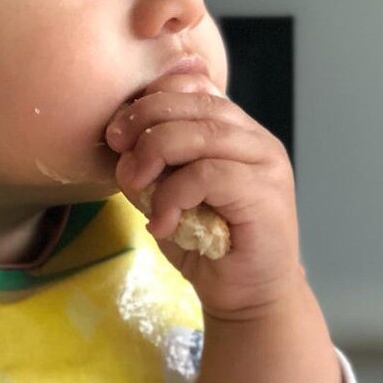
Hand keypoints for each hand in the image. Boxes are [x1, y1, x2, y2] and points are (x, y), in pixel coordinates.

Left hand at [105, 72, 300, 318]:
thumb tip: (119, 144)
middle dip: (143, 123)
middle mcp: (253, 138)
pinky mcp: (266, 193)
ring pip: (200, 134)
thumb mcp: (164, 196)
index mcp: (231, 130)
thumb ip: (150, 166)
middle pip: (192, 103)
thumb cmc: (205, 245)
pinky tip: (160, 223)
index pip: (191, 86)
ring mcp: (265, 163)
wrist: (245, 296)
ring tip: (135, 189)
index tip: (116, 133)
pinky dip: (173, 196)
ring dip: (154, 157)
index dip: (149, 100)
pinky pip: (208, 175)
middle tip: (118, 153)